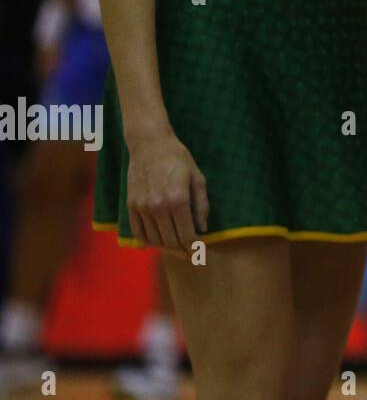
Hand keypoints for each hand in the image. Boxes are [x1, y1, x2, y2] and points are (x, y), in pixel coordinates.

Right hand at [125, 130, 208, 255]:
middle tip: (191, 256)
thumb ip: (202, 204)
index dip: (195, 248)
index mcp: (178, 200)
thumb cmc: (178, 158)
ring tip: (177, 250)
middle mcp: (158, 207)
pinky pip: (138, 232)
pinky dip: (148, 242)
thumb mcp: (197, 177)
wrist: (149, 144)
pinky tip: (156, 244)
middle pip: (171, 241)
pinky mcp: (131, 206)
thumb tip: (203, 228)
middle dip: (183, 251)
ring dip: (166, 249)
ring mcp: (142, 207)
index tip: (201, 252)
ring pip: (154, 240)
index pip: (187, 235)